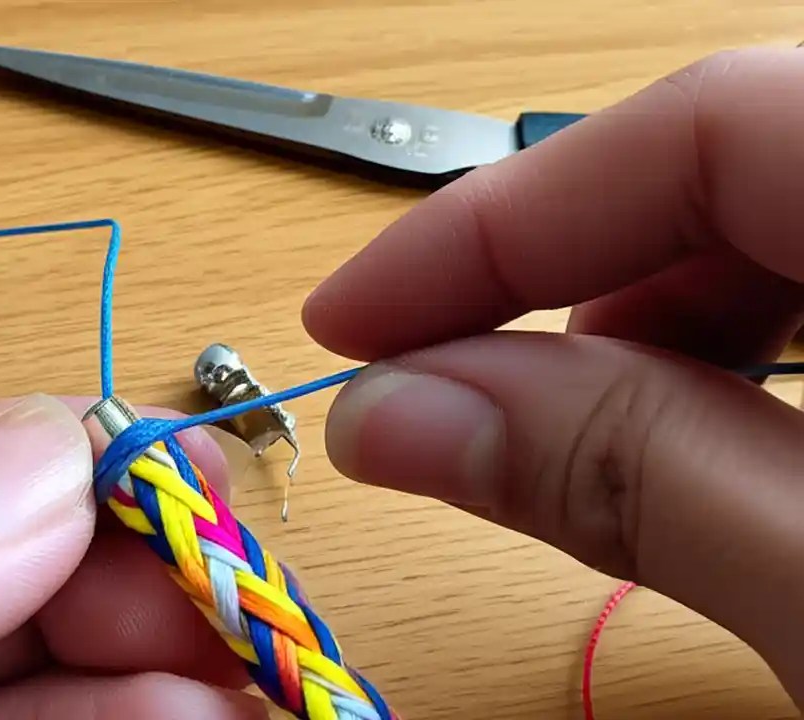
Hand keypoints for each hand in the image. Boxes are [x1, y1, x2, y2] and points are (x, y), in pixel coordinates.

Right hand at [302, 47, 803, 703]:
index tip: (352, 321)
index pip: (713, 129)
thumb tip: (398, 413)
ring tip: (581, 432)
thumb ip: (640, 478)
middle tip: (453, 399)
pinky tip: (718, 437)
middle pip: (747, 154)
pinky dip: (755, 350)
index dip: (502, 220)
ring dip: (659, 317)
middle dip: (571, 280)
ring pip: (795, 210)